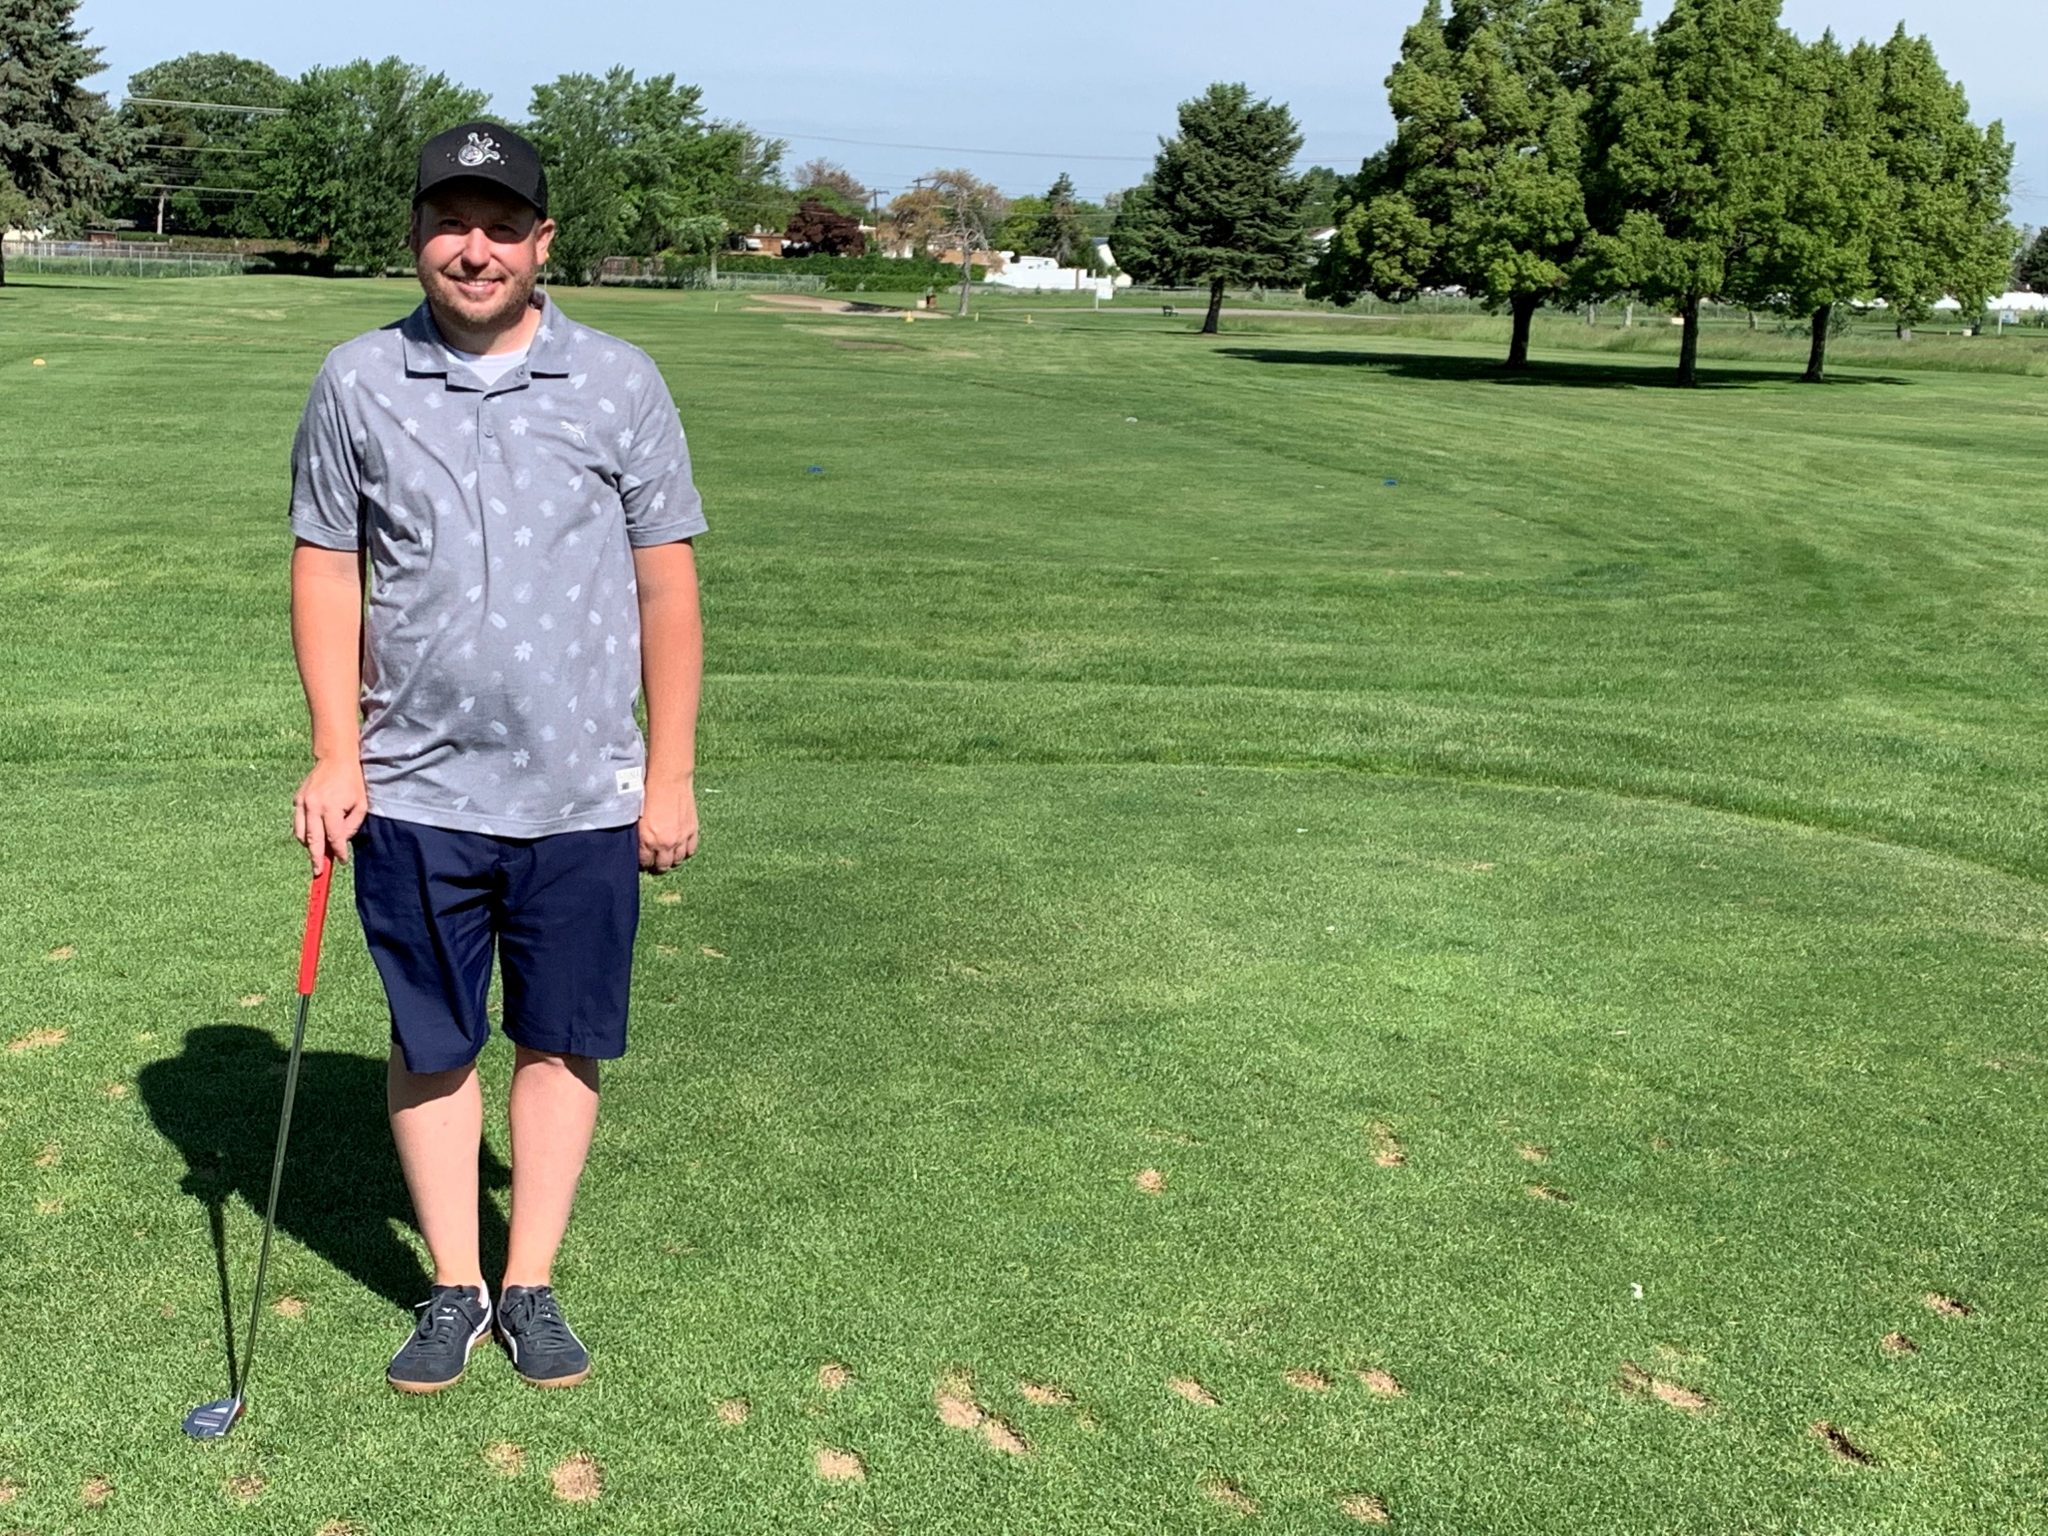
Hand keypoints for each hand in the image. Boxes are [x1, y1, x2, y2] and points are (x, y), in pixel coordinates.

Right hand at [293, 755, 366, 872]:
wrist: (335, 759)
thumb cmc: (352, 782)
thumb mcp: (361, 804)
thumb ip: (351, 825)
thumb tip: (341, 842)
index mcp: (330, 808)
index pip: (333, 838)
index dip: (337, 852)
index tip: (341, 861)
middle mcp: (313, 806)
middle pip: (312, 840)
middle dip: (316, 858)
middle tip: (318, 872)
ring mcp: (302, 803)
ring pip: (300, 833)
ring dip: (308, 845)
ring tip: (317, 853)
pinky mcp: (297, 800)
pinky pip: (297, 822)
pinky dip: (303, 832)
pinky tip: (312, 836)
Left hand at [638, 779, 698, 873]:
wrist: (669, 780)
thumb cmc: (649, 793)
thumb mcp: (637, 817)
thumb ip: (639, 834)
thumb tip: (639, 845)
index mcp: (647, 839)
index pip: (646, 862)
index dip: (644, 863)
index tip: (643, 860)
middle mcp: (665, 843)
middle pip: (663, 866)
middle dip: (658, 866)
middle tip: (655, 862)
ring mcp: (681, 838)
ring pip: (677, 860)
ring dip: (672, 860)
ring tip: (668, 855)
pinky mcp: (692, 830)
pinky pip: (691, 850)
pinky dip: (685, 852)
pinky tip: (680, 848)